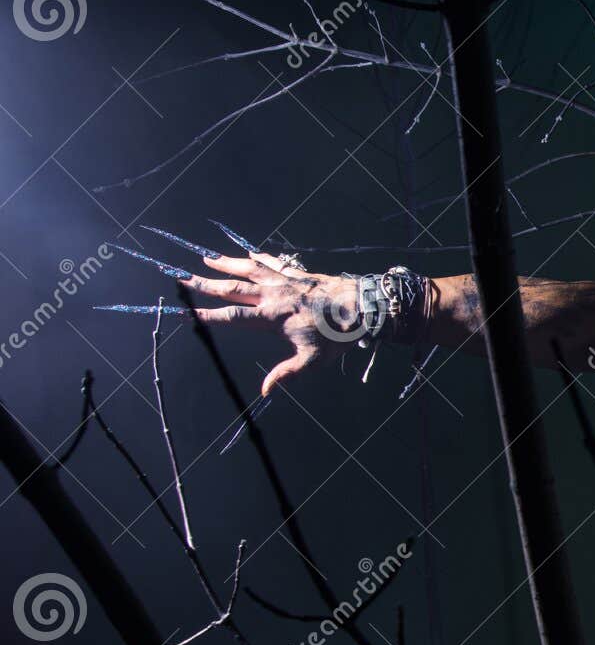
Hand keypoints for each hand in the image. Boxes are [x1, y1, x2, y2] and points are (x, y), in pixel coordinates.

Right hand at [181, 252, 363, 397]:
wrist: (362, 305)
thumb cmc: (339, 335)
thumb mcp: (313, 360)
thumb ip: (287, 374)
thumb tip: (264, 391)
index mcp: (272, 317)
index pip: (232, 316)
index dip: (207, 314)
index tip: (186, 312)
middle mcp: (273, 295)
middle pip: (233, 288)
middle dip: (206, 284)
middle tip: (182, 278)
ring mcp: (285, 281)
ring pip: (249, 269)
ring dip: (227, 264)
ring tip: (207, 259)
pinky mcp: (298, 273)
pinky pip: (273, 262)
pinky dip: (259, 257)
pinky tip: (250, 252)